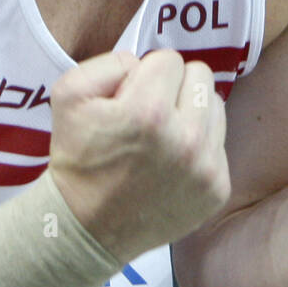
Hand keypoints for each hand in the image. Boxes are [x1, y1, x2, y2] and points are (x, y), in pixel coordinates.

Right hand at [48, 47, 230, 261]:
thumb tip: (144, 65)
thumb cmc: (77, 158)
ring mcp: (206, 167)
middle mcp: (185, 138)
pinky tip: (171, 164)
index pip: (169, 59)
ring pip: (215, 107)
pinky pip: (219, 144)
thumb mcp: (68, 95)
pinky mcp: (217, 189)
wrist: (86, 227)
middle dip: (173, 88)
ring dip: (189, 114)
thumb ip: (109, 63)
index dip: (144, 75)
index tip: (128, 99)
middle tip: (148, 113)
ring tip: (161, 137)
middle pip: (200, 77)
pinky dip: (197, 148)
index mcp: (149, 111)